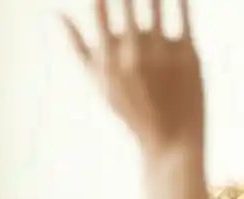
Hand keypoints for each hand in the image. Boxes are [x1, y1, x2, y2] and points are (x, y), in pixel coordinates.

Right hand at [62, 0, 203, 157]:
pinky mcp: (188, 56)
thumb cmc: (131, 109)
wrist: (171, 140)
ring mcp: (163, 53)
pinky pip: (184, 19)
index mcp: (110, 58)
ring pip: (156, 6)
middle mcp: (134, 53)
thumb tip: (56, 13)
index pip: (100, 10)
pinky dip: (182, 2)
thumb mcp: (98, 81)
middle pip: (128, 4)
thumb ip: (77, 45)